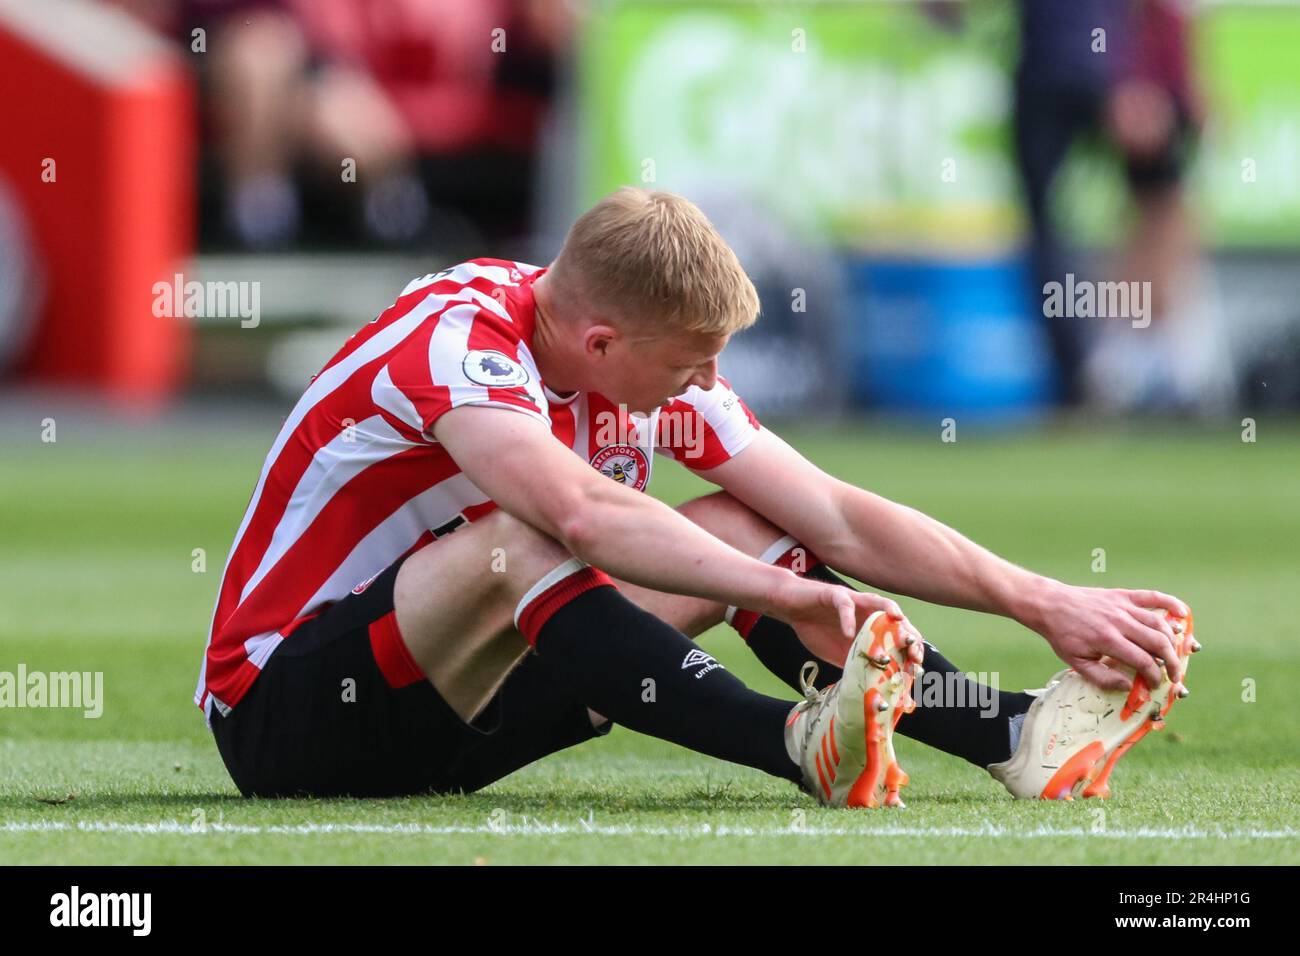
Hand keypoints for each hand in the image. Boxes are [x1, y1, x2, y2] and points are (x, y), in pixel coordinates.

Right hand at [768, 575, 905, 665]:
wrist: (791, 607)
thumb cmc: (816, 629)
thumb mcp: (840, 653)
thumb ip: (858, 664)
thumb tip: (874, 691)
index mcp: (871, 626)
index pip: (899, 635)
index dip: (911, 649)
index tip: (916, 668)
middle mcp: (867, 611)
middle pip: (896, 619)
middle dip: (908, 635)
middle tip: (913, 654)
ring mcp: (852, 601)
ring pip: (878, 602)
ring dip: (890, 614)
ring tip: (898, 626)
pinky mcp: (833, 594)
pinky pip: (845, 604)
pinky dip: (848, 618)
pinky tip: (848, 633)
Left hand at [1022, 581, 1188, 690]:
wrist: (1050, 605)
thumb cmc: (1062, 635)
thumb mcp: (1076, 663)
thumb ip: (1102, 678)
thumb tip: (1128, 687)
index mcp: (1108, 640)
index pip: (1143, 661)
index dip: (1154, 676)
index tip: (1155, 685)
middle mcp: (1119, 622)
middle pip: (1158, 643)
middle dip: (1171, 662)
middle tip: (1174, 675)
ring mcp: (1123, 606)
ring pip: (1159, 623)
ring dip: (1173, 640)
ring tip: (1176, 654)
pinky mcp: (1122, 595)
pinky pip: (1152, 597)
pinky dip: (1170, 603)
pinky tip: (1183, 614)